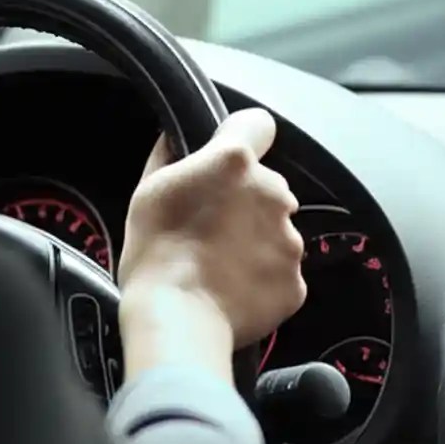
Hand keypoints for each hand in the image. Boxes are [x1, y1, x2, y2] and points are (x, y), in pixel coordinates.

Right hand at [117, 108, 305, 380]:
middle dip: (246, 201)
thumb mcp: (148, 191)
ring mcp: (290, 240)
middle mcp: (273, 193)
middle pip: (267, 185)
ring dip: (256, 242)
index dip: (243, 138)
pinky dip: (263, 280)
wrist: (177, 320)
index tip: (228, 160)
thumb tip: (174, 137)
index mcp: (235, 162)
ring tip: (220, 266)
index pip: (258, 124)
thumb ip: (168, 156)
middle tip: (212, 228)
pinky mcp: (296, 281)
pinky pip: (282, 273)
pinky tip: (234, 291)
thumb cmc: (154, 252)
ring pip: (277, 230)